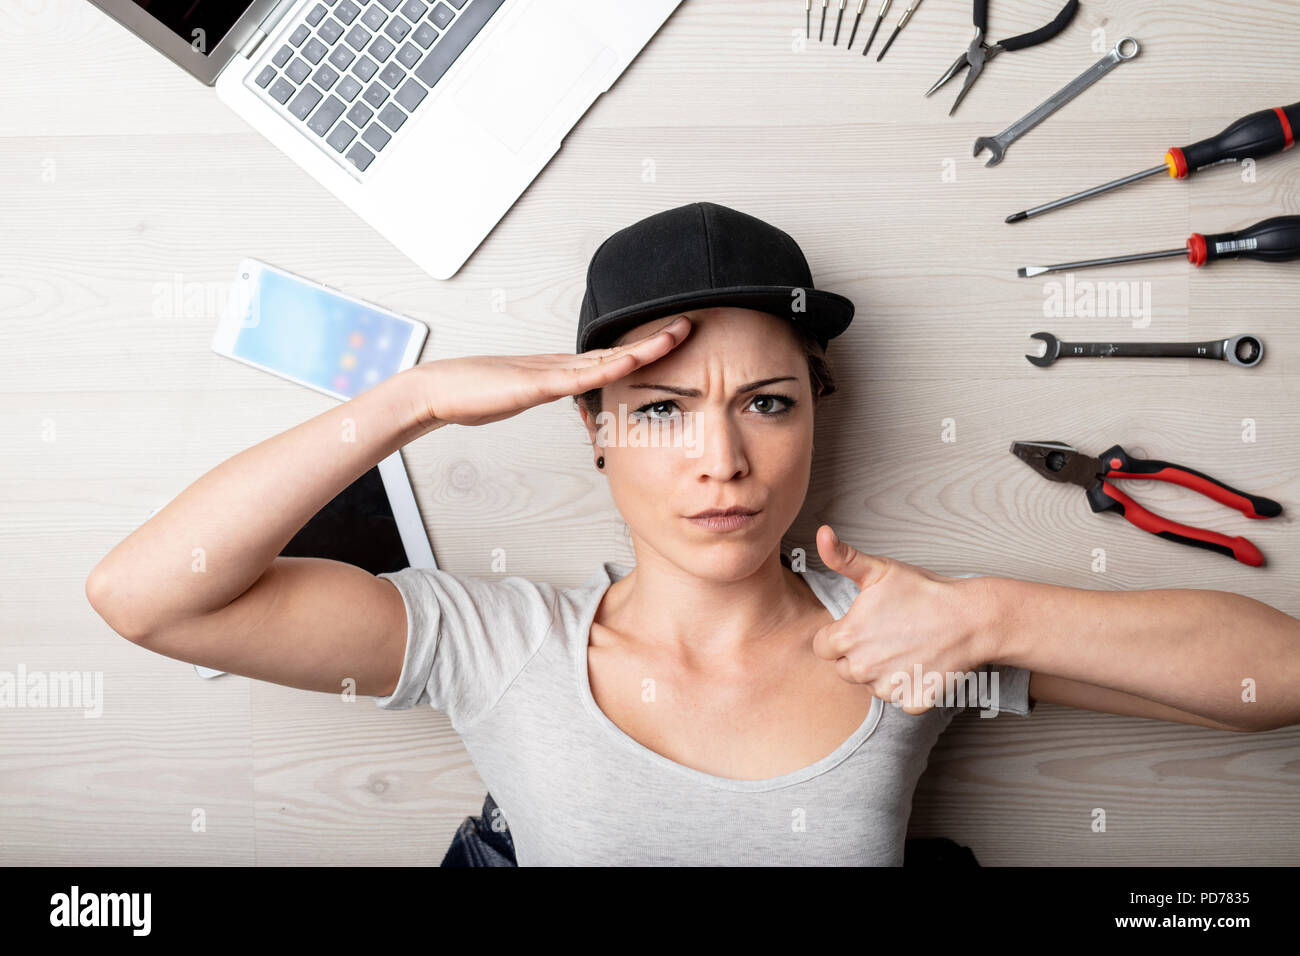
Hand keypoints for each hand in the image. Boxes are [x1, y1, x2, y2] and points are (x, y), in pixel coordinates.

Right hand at [415, 314, 690, 427]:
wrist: (438, 392)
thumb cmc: (473, 396)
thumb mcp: (521, 397)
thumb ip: (545, 395)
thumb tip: (568, 401)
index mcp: (559, 370)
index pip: (612, 359)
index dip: (645, 348)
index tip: (673, 340)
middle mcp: (560, 365)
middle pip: (618, 351)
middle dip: (657, 339)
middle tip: (690, 324)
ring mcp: (549, 372)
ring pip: (607, 358)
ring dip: (644, 347)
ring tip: (677, 334)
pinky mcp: (535, 384)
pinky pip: (579, 377)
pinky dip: (608, 368)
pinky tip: (632, 361)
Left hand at [810, 524, 997, 713]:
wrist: (971, 617)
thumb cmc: (923, 591)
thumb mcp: (879, 569)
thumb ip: (842, 557)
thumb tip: (822, 533)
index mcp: (846, 638)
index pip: (823, 646)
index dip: (840, 634)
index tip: (862, 625)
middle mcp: (861, 668)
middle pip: (844, 669)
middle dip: (858, 654)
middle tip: (887, 634)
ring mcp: (888, 689)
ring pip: (871, 685)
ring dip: (882, 671)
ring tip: (906, 646)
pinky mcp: (912, 702)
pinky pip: (900, 699)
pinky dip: (909, 686)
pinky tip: (922, 663)